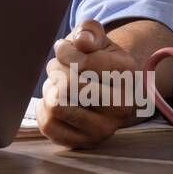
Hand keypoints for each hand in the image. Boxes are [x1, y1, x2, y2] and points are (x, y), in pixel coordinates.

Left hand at [37, 19, 139, 148]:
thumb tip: (82, 41)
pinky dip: (44, 109)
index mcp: (128, 77)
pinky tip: (56, 101)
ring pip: (56, 106)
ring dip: (50, 90)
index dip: (65, 52)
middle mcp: (122, 108)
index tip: (67, 51)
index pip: (83, 64)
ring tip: (59, 85)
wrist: (107, 88)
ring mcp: (104, 129)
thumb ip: (90, 30)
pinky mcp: (84, 143)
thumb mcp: (98, 38)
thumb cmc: (98, 58)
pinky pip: (48, 125)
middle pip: (67, 86)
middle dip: (56, 71)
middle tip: (60, 68)